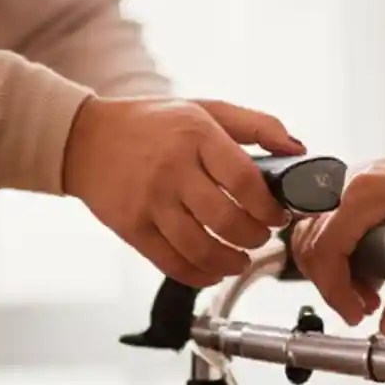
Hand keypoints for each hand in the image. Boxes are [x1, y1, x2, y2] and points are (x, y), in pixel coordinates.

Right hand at [65, 96, 304, 286]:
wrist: (85, 139)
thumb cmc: (152, 124)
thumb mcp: (204, 109)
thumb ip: (256, 125)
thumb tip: (298, 149)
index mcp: (196, 135)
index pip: (245, 181)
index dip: (269, 207)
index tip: (277, 215)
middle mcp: (173, 169)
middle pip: (227, 220)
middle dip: (254, 237)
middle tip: (260, 237)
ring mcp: (150, 201)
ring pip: (201, 248)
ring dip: (230, 262)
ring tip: (240, 259)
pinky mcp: (132, 227)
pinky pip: (171, 263)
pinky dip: (199, 275)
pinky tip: (213, 272)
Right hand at [293, 102, 384, 334]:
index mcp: (362, 195)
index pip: (325, 251)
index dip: (336, 291)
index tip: (356, 313)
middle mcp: (342, 186)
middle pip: (310, 248)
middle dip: (334, 286)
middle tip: (363, 308)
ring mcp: (338, 187)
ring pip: (310, 239)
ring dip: (332, 273)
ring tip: (368, 293)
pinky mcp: (342, 193)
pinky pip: (321, 230)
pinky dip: (336, 257)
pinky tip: (366, 272)